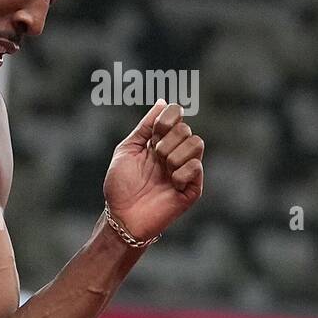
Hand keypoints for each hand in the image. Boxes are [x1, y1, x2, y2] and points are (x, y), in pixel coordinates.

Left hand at [103, 100, 203, 241]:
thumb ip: (145, 127)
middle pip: (185, 129)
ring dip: (175, 154)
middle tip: (155, 157)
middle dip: (168, 140)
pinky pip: (196, 167)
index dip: (169, 117)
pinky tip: (171, 183)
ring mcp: (185, 171)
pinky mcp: (192, 188)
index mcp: (158, 142)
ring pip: (197, 143)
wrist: (121, 216)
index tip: (156, 129)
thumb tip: (162, 102)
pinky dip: (181, 172)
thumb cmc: (120, 185)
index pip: (176, 116)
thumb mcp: (127, 150)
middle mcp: (174, 154)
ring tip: (163, 169)